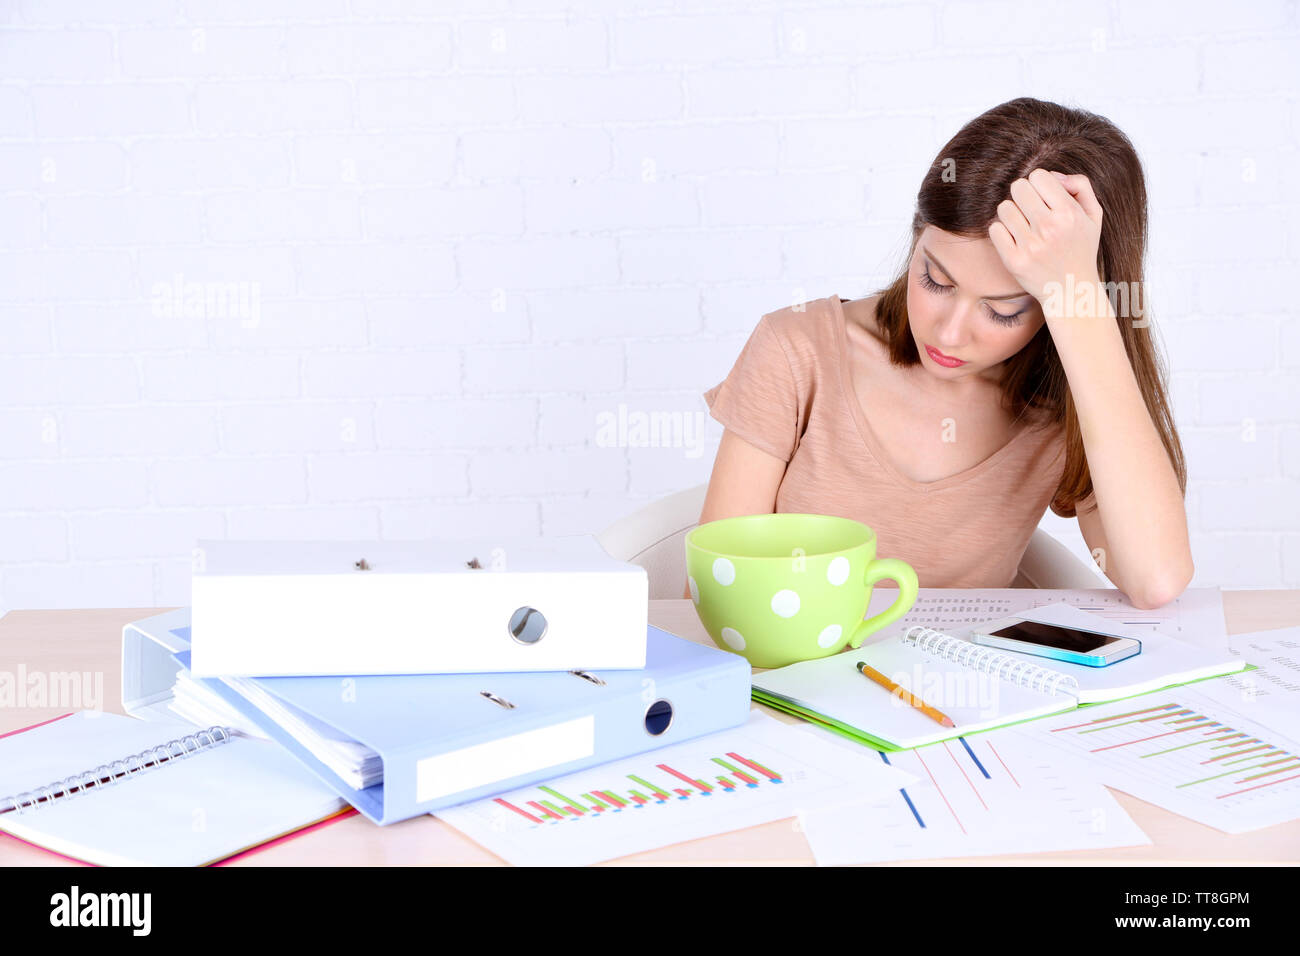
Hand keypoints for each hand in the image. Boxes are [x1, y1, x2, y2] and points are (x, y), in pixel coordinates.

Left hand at [987, 168, 1103, 310]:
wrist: (1071, 290)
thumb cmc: (1081, 248)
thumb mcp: (1093, 215)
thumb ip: (1080, 185)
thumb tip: (1052, 175)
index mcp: (1069, 214)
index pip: (1038, 176)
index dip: (1038, 183)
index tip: (1042, 196)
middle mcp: (1049, 228)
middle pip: (1018, 188)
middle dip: (1023, 194)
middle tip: (1029, 207)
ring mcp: (1030, 245)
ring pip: (1004, 207)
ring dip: (1011, 212)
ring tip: (1023, 224)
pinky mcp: (1014, 261)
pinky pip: (995, 229)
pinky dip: (1002, 231)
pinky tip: (1014, 237)